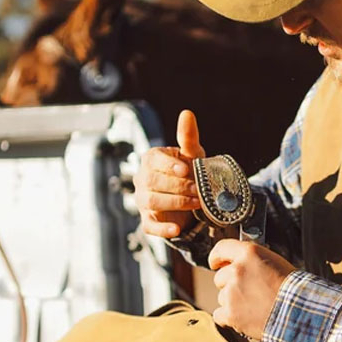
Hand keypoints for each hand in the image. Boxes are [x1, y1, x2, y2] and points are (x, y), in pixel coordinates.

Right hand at [134, 110, 204, 238]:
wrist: (192, 199)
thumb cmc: (189, 172)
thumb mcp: (192, 155)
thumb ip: (188, 136)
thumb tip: (187, 113)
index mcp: (151, 160)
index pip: (153, 159)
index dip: (168, 165)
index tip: (185, 169)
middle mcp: (142, 179)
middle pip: (152, 181)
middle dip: (178, 185)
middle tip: (199, 189)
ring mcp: (143, 201)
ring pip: (151, 201)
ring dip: (176, 202)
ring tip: (197, 203)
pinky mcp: (148, 221)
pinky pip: (150, 226)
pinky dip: (163, 229)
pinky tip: (176, 229)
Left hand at [209, 238, 294, 340]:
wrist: (299, 313)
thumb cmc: (293, 289)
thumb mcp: (275, 262)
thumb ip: (253, 261)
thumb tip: (242, 264)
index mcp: (249, 254)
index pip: (221, 249)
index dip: (217, 257)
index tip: (216, 263)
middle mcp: (236, 271)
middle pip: (220, 277)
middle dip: (230, 284)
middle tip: (250, 291)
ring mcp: (231, 293)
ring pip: (222, 297)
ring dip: (233, 301)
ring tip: (255, 305)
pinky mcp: (230, 314)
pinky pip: (220, 315)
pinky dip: (230, 317)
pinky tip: (246, 317)